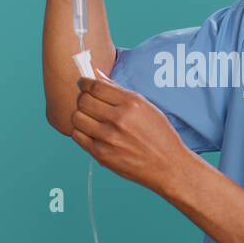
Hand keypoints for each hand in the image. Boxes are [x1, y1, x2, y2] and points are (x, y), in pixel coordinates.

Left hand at [70, 71, 192, 194]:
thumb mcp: (146, 107)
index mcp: (132, 103)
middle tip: (87, 101)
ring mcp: (108, 138)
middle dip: (82, 98)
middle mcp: (119, 119)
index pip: (95, 87)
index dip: (85, 82)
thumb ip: (119, 91)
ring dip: (80, 115)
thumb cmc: (159, 136)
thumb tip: (96, 76)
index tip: (83, 83)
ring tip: (89, 118)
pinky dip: (80, 131)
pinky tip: (90, 131)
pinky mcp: (101, 154)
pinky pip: (77, 136)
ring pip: (77, 117)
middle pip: (83, 100)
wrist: (167, 166)